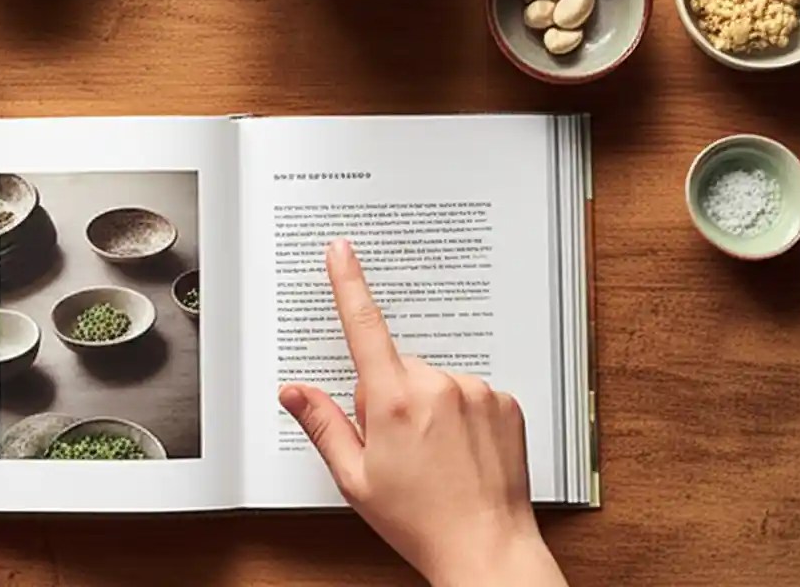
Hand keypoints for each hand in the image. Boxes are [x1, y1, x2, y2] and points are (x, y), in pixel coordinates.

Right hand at [279, 240, 565, 586]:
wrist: (485, 547)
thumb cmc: (420, 520)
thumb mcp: (355, 478)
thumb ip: (323, 425)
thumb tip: (294, 392)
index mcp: (394, 402)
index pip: (363, 327)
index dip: (348, 284)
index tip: (340, 252)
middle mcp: (438, 387)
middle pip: (397, 367)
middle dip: (388, 395)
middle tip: (393, 445)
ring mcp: (475, 393)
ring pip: (434, 382)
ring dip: (427, 407)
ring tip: (432, 456)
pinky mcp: (504, 403)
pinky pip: (469, 394)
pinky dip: (460, 415)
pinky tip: (459, 451)